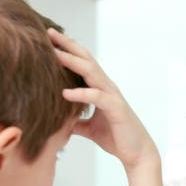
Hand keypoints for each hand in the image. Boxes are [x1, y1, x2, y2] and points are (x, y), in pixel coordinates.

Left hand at [48, 28, 161, 185]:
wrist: (137, 153)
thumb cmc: (116, 138)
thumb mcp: (89, 129)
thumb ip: (76, 121)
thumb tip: (59, 121)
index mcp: (101, 88)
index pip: (83, 63)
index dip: (67, 49)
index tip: (48, 38)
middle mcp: (107, 87)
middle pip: (86, 60)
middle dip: (68, 46)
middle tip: (49, 32)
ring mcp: (113, 97)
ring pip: (92, 73)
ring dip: (73, 62)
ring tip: (55, 54)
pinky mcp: (116, 109)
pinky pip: (97, 97)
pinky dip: (81, 93)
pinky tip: (65, 93)